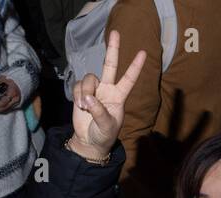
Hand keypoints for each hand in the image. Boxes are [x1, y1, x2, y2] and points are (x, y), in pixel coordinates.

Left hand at [0, 77, 20, 113]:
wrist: (21, 84)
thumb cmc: (13, 81)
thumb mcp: (4, 79)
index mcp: (13, 94)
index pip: (3, 102)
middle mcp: (15, 100)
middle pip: (4, 107)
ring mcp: (15, 103)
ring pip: (6, 109)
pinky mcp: (15, 105)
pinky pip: (7, 109)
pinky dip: (1, 109)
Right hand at [70, 30, 146, 157]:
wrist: (89, 141)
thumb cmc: (103, 135)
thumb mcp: (106, 126)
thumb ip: (98, 111)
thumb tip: (87, 98)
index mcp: (119, 96)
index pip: (129, 79)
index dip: (136, 66)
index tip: (143, 53)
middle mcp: (108, 89)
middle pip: (110, 65)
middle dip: (113, 49)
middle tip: (116, 32)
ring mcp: (94, 89)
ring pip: (89, 78)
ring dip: (85, 92)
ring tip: (84, 107)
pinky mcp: (81, 92)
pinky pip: (78, 85)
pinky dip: (77, 95)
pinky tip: (80, 107)